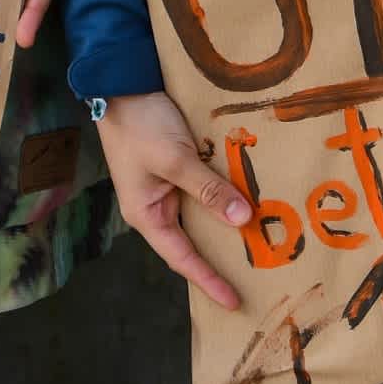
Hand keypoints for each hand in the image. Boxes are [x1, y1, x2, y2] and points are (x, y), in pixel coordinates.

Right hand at [92, 89, 252, 310]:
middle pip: (193, 240)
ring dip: (226, 222)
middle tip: (256, 274)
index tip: (234, 300)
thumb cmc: (141, 125)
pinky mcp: (176, 167)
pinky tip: (248, 196)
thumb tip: (242, 220)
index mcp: (147, 215)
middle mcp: (156, 206)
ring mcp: (166, 186)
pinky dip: (224, 195)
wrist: (122, 83)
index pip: (183, 258)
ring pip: (201, 213)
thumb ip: (208, 189)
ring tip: (260, 240)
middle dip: (221, 257)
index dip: (208, 280)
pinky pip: (204, 188)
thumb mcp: (175, 160)